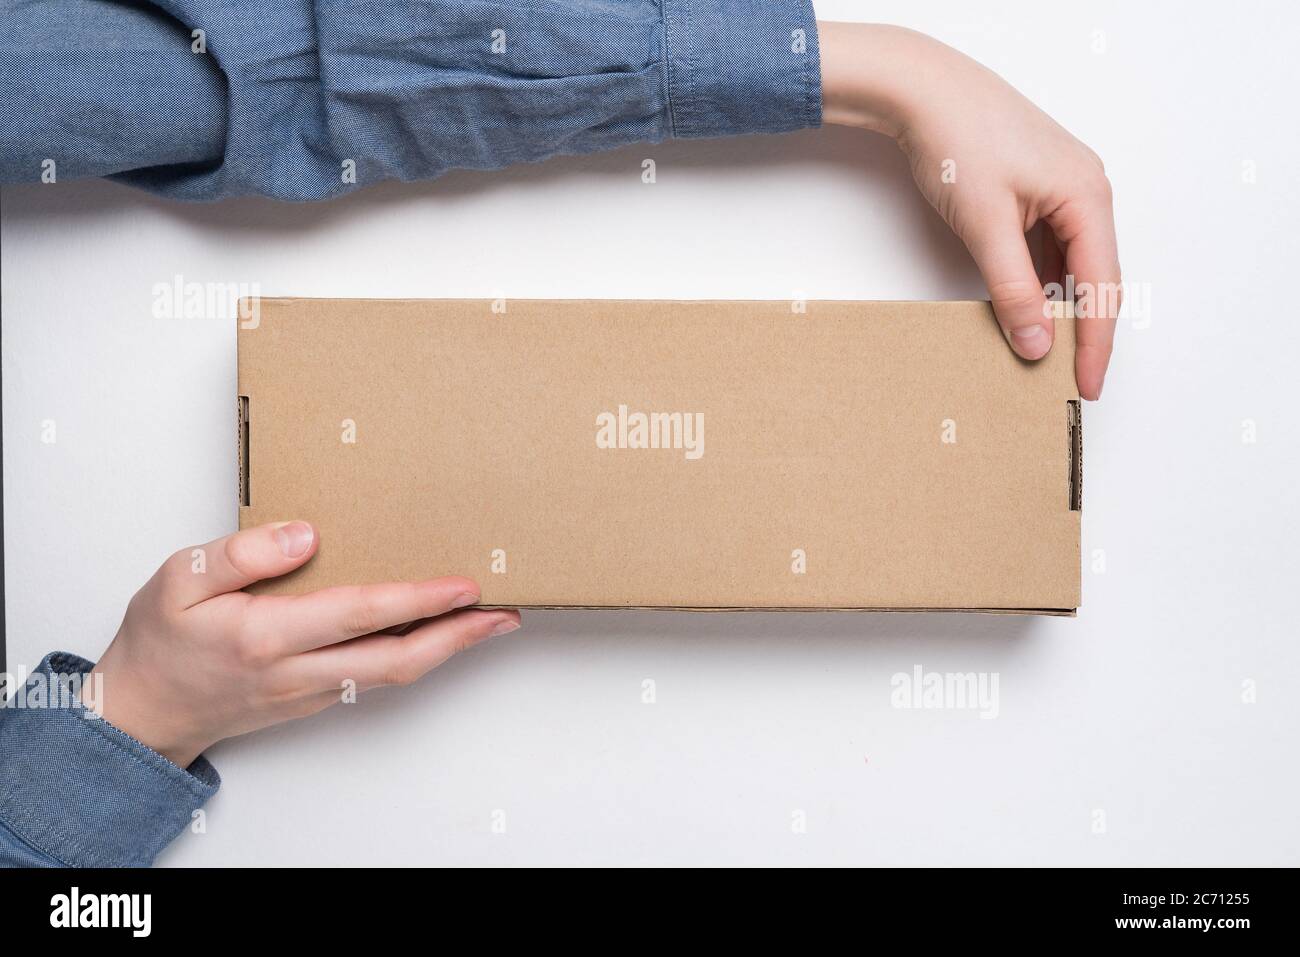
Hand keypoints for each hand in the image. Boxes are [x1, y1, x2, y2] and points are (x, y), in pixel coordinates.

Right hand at [83, 521, 520, 767]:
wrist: (141, 712)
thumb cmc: (159, 641)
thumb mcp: (180, 579)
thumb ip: (243, 554)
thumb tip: (307, 534)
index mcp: (266, 635)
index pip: (360, 614)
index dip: (419, 601)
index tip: (465, 585)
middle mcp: (298, 671)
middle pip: (398, 660)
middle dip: (459, 637)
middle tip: (505, 613)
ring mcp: (311, 692)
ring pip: (394, 675)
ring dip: (446, 648)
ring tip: (488, 620)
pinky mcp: (315, 700)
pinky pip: (376, 678)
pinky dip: (415, 655)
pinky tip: (435, 633)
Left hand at [819, 22, 1120, 398]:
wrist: (920, 92)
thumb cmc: (958, 142)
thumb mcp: (988, 227)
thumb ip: (1015, 290)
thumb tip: (1038, 344)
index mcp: (1088, 197)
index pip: (1103, 288)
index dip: (1095, 344)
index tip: (1085, 387)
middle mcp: (1085, 191)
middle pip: (1094, 278)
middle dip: (1082, 331)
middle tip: (1068, 381)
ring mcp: (1060, 188)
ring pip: (1069, 264)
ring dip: (1058, 307)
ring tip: (1045, 354)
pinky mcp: (1034, 188)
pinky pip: (1047, 246)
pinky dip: (1038, 280)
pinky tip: (1023, 307)